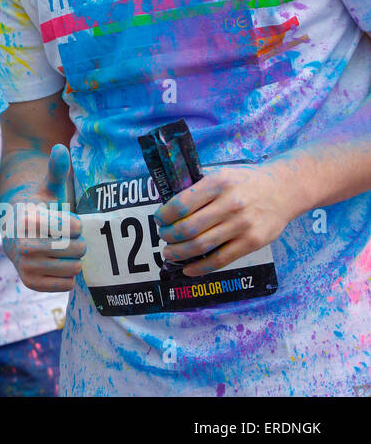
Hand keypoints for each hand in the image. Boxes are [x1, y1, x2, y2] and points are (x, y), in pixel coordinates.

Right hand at [0, 144, 84, 291]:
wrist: (17, 230)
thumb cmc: (40, 208)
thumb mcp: (49, 188)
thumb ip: (56, 169)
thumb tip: (60, 147)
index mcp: (30, 221)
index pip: (75, 228)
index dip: (76, 223)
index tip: (63, 219)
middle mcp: (23, 245)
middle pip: (78, 249)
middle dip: (77, 242)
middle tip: (63, 237)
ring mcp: (25, 266)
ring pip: (74, 269)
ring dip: (73, 260)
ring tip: (59, 249)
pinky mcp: (29, 282)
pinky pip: (66, 285)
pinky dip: (66, 276)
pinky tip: (55, 264)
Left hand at [154, 163, 294, 276]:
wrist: (284, 189)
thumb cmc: (246, 182)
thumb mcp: (221, 174)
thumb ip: (198, 188)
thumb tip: (169, 207)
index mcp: (218, 183)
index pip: (182, 204)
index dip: (165, 216)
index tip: (160, 219)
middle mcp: (230, 204)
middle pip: (188, 228)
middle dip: (169, 236)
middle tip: (164, 237)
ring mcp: (243, 225)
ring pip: (202, 246)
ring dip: (179, 253)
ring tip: (169, 253)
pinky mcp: (252, 242)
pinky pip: (221, 259)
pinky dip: (200, 267)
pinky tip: (188, 269)